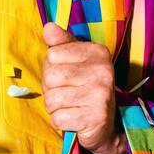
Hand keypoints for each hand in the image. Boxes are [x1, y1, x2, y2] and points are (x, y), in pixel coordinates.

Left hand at [41, 21, 123, 153]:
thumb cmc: (83, 87)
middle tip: (67, 94)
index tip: (66, 76)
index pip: (51, 55)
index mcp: (97, 51)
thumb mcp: (73, 61)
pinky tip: (74, 119)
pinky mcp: (96, 117)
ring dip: (55, 107)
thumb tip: (48, 28)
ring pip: (51, 100)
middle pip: (49, 77)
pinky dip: (60, 121)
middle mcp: (102, 70)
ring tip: (70, 106)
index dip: (51, 68)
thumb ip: (60, 44)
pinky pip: (58, 118)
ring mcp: (101, 94)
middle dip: (50, 90)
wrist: (105, 126)